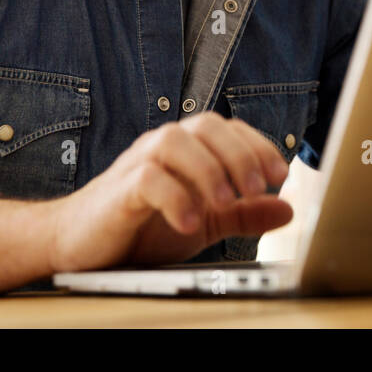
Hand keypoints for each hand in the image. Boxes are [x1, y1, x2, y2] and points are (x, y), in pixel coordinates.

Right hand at [46, 111, 291, 271]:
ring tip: (226, 203)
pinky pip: (146, 178)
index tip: (281, 175)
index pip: (229, 129)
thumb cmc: (144, 226)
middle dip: (238, 154)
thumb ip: (244, 214)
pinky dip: (174, 197)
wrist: (83, 245)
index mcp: (188, 148)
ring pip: (175, 141)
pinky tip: (190, 223)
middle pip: (206, 126)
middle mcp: (164, 146)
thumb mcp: (206, 220)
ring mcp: (138, 163)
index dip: (258, 146)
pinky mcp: (118, 190)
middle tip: (257, 189)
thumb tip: (287, 208)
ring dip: (208, 170)